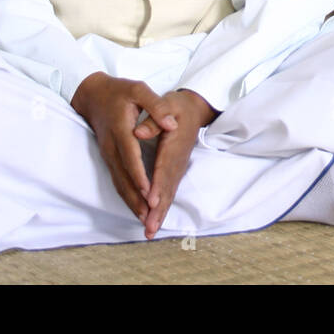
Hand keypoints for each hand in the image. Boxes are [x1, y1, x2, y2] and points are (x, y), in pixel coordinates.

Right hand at [70, 73, 178, 227]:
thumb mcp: (139, 90)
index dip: (139, 175)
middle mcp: (111, 146)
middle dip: (136, 198)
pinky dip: (126, 195)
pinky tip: (135, 207)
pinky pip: (117, 180)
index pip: (130, 156)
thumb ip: (156, 106)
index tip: (148, 191)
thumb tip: (172, 123)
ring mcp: (108, 154)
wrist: (92, 95)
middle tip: (149, 216)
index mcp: (120, 129)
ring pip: (119, 182)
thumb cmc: (119, 91)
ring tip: (144, 219)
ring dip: (131, 202)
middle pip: (123, 176)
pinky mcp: (108, 158)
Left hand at [133, 89, 217, 239]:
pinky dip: (163, 206)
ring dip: (160, 212)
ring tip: (150, 230)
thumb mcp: (168, 102)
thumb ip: (154, 118)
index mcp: (174, 143)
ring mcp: (178, 166)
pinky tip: (155, 219)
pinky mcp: (176, 170)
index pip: (165, 166)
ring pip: (169, 192)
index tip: (151, 200)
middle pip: (168, 186)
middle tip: (150, 227)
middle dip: (158, 208)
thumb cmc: (178, 106)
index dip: (158, 184)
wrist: (195, 109)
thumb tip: (139, 132)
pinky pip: (170, 191)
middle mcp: (177, 159)